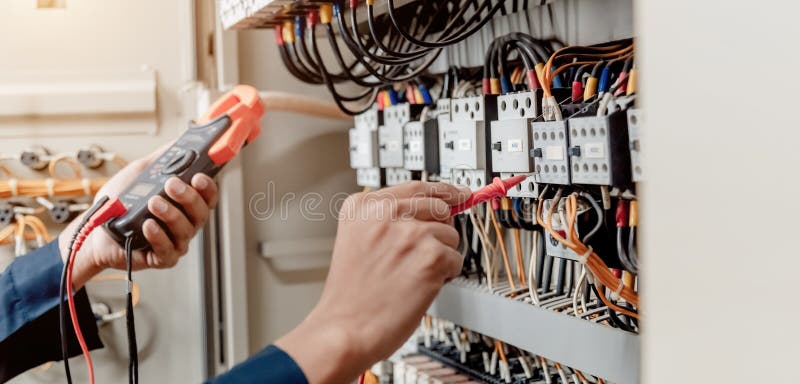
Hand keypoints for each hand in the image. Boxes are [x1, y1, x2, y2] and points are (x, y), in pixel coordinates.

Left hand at [59, 149, 218, 287]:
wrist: (93, 228)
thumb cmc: (119, 203)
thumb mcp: (141, 173)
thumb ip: (162, 159)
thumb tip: (179, 140)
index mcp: (186, 204)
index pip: (208, 196)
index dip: (208, 187)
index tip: (198, 176)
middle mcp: (185, 223)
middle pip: (201, 213)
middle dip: (188, 198)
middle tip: (171, 185)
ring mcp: (175, 242)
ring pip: (185, 230)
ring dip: (171, 215)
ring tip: (153, 202)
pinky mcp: (161, 258)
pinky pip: (167, 250)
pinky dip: (159, 237)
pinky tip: (148, 225)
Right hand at [275, 181, 470, 383]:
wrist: (343, 330)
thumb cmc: (350, 297)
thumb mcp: (356, 241)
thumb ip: (387, 220)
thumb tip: (435, 208)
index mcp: (363, 206)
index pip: (416, 187)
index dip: (443, 191)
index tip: (458, 193)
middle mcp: (385, 214)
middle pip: (438, 207)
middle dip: (439, 231)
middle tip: (422, 255)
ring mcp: (409, 234)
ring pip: (450, 235)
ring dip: (440, 257)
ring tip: (410, 276)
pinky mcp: (430, 257)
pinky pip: (455, 260)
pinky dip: (444, 277)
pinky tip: (418, 287)